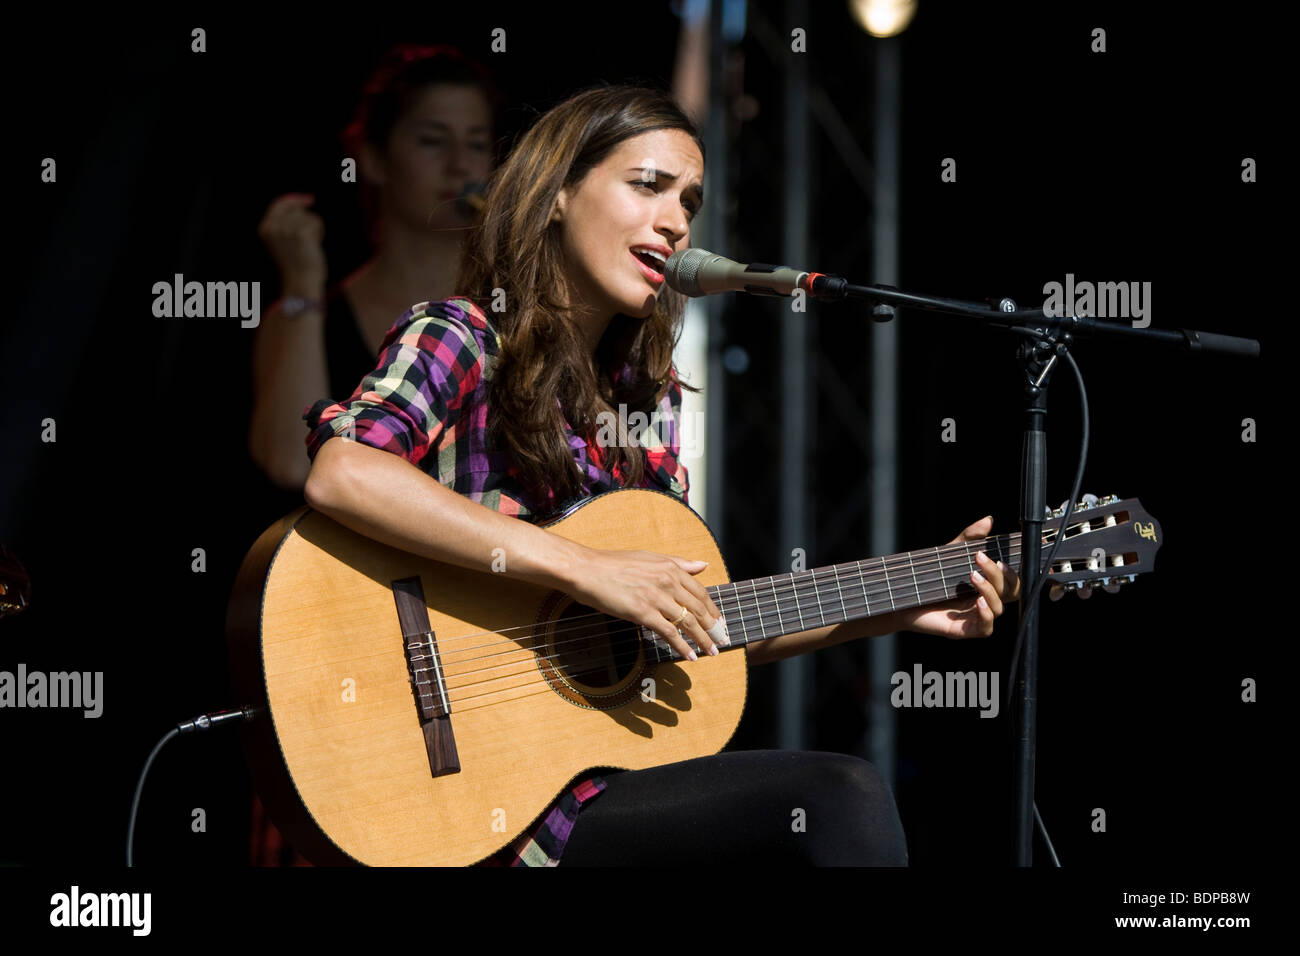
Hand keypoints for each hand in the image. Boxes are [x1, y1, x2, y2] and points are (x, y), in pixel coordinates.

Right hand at [257, 193, 326, 290]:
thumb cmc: (297, 264)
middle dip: (306, 221)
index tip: (310, 200)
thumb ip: (285, 224)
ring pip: (308, 215)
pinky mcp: (301, 232)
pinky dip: (319, 232)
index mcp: (264, 229)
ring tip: (309, 245)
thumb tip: (302, 203)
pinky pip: (316, 221)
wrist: (302, 282)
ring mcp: (286, 229)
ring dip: (313, 228)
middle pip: (296, 209)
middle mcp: (273, 227)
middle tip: (308, 240)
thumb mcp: (284, 242)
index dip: (295, 200)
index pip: (279, 204)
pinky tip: (315, 245)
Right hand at [565, 546, 727, 661]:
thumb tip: (703, 565)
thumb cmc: (614, 564)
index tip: (720, 622)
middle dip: (713, 628)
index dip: (713, 610)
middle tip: (722, 641)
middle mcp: (667, 581)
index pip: (701, 592)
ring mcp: (656, 597)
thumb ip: (678, 563)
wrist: (587, 569)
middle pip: (699, 609)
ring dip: (702, 640)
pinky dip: (681, 646)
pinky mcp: (642, 612)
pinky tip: (689, 656)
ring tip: (711, 652)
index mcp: (670, 567)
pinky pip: (669, 632)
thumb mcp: (650, 557)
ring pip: (688, 622)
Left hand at [893, 516, 1020, 639]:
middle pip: (1009, 591)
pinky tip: (978, 601)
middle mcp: (985, 601)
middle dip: (1000, 574)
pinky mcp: (966, 630)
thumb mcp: (951, 554)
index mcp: (988, 585)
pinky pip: (986, 627)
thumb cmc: (929, 577)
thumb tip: (988, 520)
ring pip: (999, 607)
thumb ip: (970, 538)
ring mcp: (976, 616)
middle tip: (981, 559)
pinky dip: (986, 614)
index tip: (1000, 557)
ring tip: (972, 576)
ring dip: (990, 590)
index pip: (1011, 579)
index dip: (1014, 570)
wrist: (903, 598)